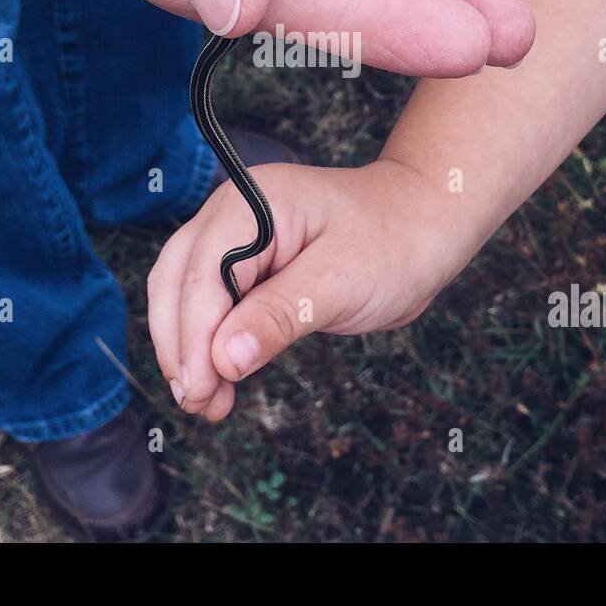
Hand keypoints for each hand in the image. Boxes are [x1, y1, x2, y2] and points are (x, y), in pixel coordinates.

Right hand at [147, 160, 465, 420]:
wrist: (428, 224)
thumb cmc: (394, 241)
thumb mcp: (340, 282)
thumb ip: (278, 317)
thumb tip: (223, 359)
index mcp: (252, 203)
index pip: (202, 274)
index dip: (194, 336)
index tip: (199, 388)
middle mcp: (233, 213)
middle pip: (177, 281)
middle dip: (180, 345)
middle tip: (196, 401)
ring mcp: (238, 236)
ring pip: (184, 294)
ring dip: (188, 349)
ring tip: (205, 402)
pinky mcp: (250, 264)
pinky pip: (213, 304)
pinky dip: (210, 344)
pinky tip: (221, 381)